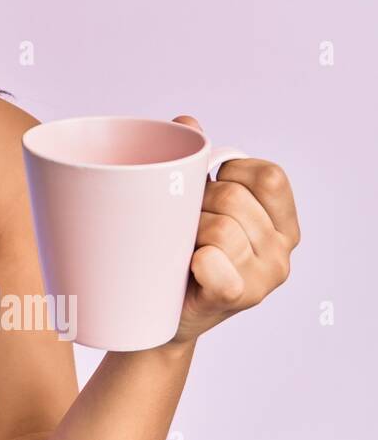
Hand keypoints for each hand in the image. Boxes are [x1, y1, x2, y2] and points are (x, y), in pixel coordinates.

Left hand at [164, 115, 301, 348]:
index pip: (268, 175)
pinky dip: (197, 259)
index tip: (206, 189)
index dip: (229, 172)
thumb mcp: (194, 206)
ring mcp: (265, 277)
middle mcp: (282, 249)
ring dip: (188, 232)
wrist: (157, 316)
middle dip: (196, 204)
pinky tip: (189, 266)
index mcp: (281, 222)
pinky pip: (215, 261)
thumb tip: (187, 122)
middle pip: (234, 198)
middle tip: (182, 227)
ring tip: (179, 249)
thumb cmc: (177, 254)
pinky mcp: (239, 297)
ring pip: (220, 227)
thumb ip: (196, 163)